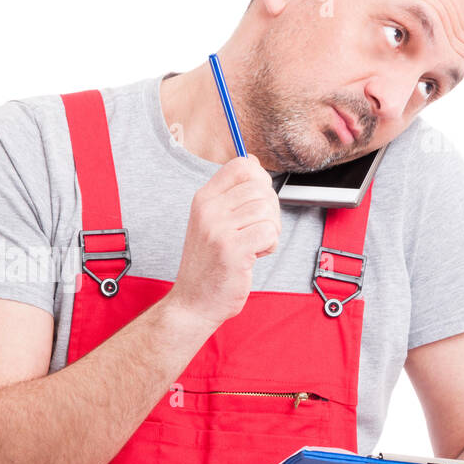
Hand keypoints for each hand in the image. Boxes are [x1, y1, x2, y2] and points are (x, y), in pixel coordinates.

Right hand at [165, 155, 280, 329]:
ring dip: (270, 230)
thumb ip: (232, 194)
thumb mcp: (212, 221)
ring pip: (267, 210)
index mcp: (203, 199)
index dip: (259, 179)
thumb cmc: (208, 264)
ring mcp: (219, 229)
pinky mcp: (233, 250)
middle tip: (256, 229)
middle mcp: (209, 210)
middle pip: (260, 187)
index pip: (241, 166)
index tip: (256, 200)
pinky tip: (254, 256)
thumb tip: (253, 162)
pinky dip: (269, 246)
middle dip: (270, 209)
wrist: (194, 302)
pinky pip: (269, 233)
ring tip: (253, 245)